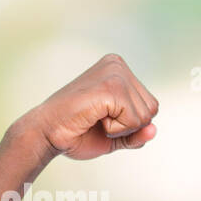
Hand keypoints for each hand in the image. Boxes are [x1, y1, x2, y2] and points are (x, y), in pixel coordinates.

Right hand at [0, 54, 159, 200]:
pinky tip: (95, 119)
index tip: (103, 117)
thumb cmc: (77, 133)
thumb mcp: (116, 136)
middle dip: (130, 126)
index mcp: (119, 69)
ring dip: (122, 128)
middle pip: (152, 110)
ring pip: (145, 116)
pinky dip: (116, 129)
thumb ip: (138, 133)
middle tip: (98, 119)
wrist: (46, 134)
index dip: (131, 124)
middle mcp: (118, 64)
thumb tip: (154, 130)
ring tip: (95, 118)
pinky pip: (134, 120)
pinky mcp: (110, 86)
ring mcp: (114, 73)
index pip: (150, 106)